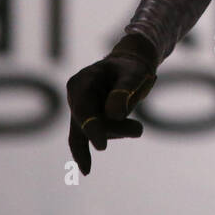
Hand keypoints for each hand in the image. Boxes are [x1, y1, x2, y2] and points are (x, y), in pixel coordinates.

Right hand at [65, 33, 158, 175]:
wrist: (131, 68)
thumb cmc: (132, 68)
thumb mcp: (134, 74)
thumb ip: (124, 90)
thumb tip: (114, 114)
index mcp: (80, 83)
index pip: (83, 109)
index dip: (92, 127)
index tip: (102, 146)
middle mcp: (75, 99)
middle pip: (86, 126)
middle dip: (113, 130)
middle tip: (139, 129)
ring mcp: (80, 113)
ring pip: (97, 133)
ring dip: (121, 130)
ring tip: (138, 124)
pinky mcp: (88, 124)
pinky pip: (100, 137)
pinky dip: (118, 134)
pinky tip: (120, 142)